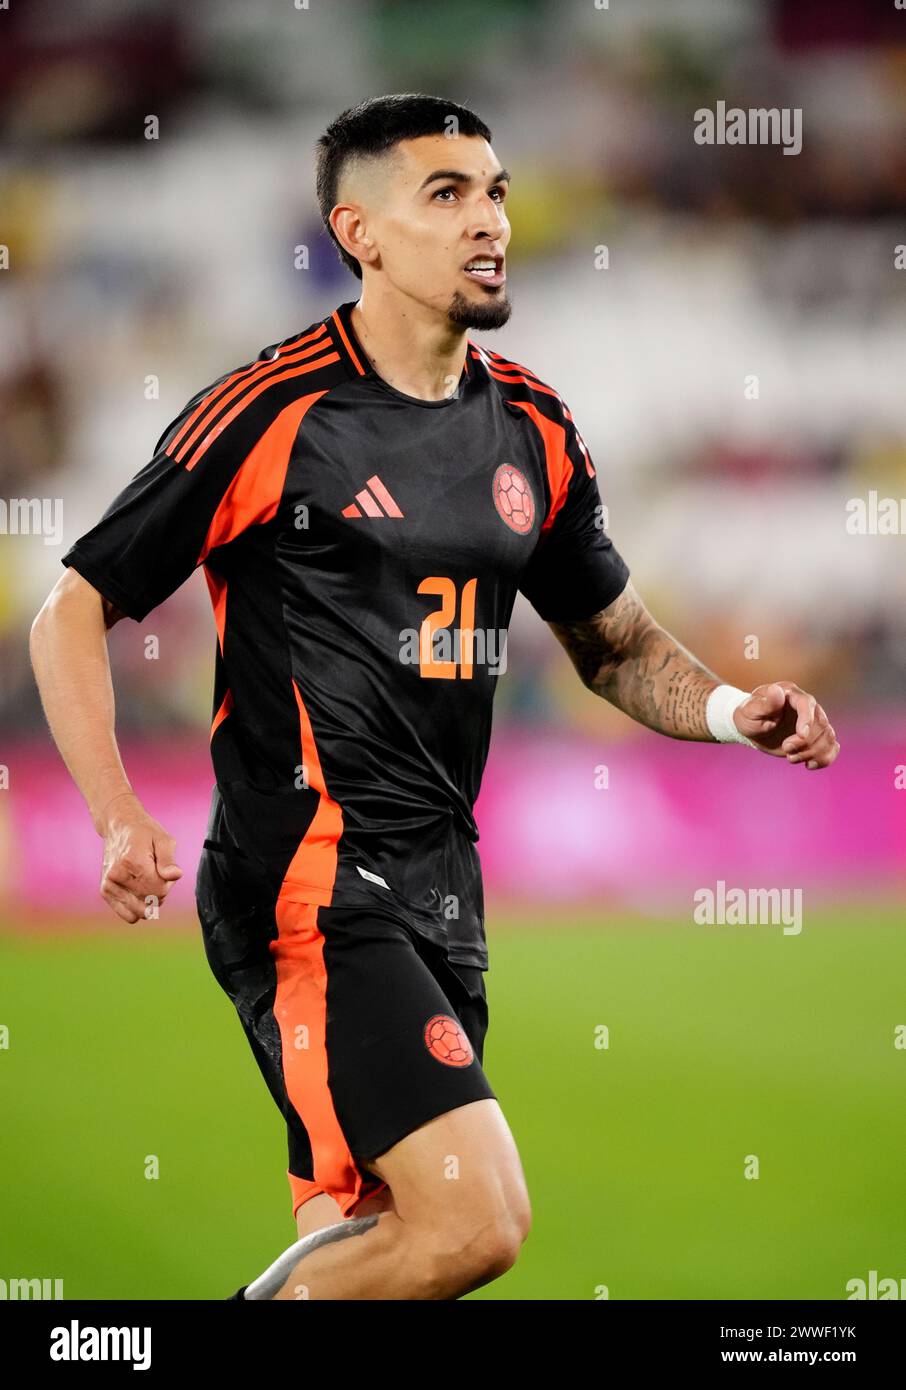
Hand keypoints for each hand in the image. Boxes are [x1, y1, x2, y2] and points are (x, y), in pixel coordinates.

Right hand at [98, 792, 182, 922]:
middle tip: (154, 871)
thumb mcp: (163, 839)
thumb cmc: (145, 833)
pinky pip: (129, 916)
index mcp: (132, 861)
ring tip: (145, 880)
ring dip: (149, 900)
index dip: (167, 882)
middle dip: (160, 891)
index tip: (163, 868)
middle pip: (151, 901)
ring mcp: (109, 885)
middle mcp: (117, 875)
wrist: (119, 827)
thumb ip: (169, 860)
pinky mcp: (105, 892)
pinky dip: (138, 907)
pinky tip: (138, 890)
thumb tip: (175, 875)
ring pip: (141, 912)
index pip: (159, 890)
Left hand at [733, 681, 838, 769]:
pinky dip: (825, 759)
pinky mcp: (816, 738)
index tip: (801, 736)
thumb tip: (776, 691)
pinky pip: (832, 748)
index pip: (807, 703)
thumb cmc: (748, 716)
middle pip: (821, 723)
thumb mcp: (750, 710)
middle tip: (786, 749)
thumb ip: (763, 703)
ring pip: (829, 737)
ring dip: (813, 752)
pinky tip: (808, 764)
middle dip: (805, 742)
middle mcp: (807, 706)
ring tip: (790, 757)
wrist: (752, 728)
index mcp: (790, 694)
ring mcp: (814, 722)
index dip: (807, 720)